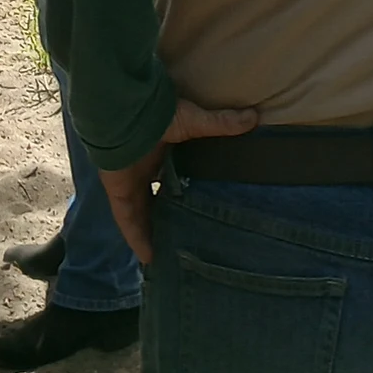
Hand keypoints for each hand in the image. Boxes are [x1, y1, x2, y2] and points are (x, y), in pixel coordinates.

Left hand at [99, 98, 260, 262]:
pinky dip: (137, 238)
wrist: (127, 113)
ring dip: (153, 232)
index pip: (173, 176)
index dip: (183, 191)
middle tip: (186, 238)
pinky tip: (149, 258)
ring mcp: (129, 181)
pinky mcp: (118, 191)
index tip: (199, 207)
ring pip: (142, 214)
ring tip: (169, 256)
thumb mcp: (194, 121)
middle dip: (169, 216)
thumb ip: (221, 124)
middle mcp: (144, 168)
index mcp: (162, 151)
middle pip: (157, 198)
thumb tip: (254, 117)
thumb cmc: (159, 115)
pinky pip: (126, 220)